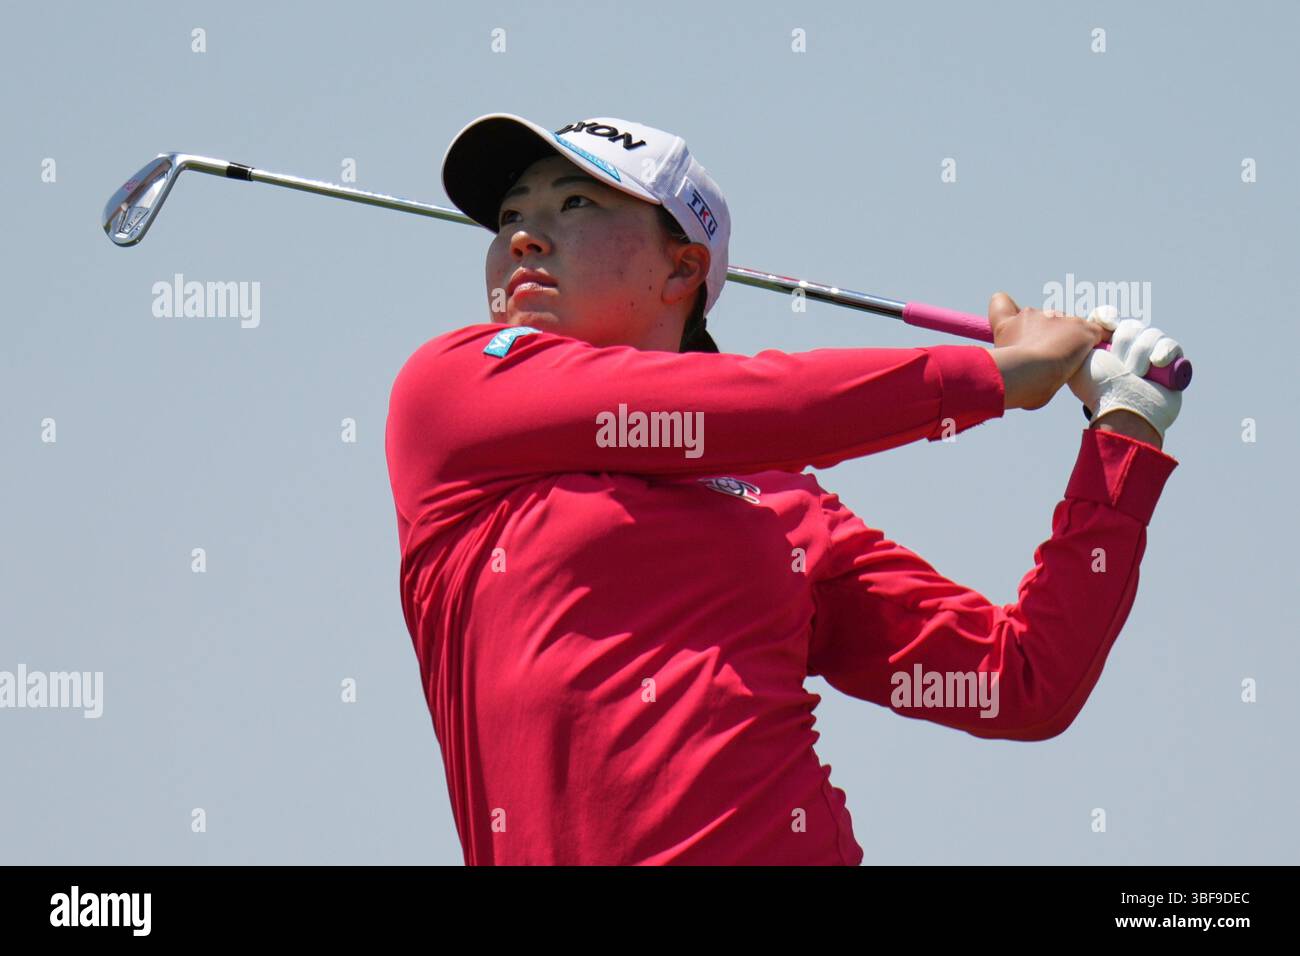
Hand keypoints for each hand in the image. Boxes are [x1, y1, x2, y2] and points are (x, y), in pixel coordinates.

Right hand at [988, 292, 1106, 410]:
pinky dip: (1095, 343)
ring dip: (1068, 343)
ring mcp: (1060, 318)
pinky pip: (1097, 332)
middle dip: (1046, 338)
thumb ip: (1011, 362)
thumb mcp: (1001, 367)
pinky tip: (1093, 355)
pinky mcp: (1083, 329)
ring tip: (1065, 368)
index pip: (1001, 302)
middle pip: (1043, 321)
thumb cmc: (1012, 378)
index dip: (1007, 311)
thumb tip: (1021, 375)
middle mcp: (1033, 314)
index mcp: (1008, 324)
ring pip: (1069, 328)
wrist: (1029, 370)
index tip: (1014, 326)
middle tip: (1046, 363)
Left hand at [1069, 305, 1182, 439]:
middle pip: (1131, 325)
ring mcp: (1150, 356)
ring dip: (1141, 354)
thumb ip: (1078, 338)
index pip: (1108, 318)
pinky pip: (1171, 345)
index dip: (1108, 317)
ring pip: (1152, 334)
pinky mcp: (1171, 365)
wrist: (1122, 408)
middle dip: (1125, 344)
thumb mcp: (1079, 360)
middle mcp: (1127, 349)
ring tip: (1136, 374)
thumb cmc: (1098, 387)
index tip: (1108, 324)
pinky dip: (1164, 351)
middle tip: (1120, 366)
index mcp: (1105, 346)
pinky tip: (1157, 362)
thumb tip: (1089, 322)